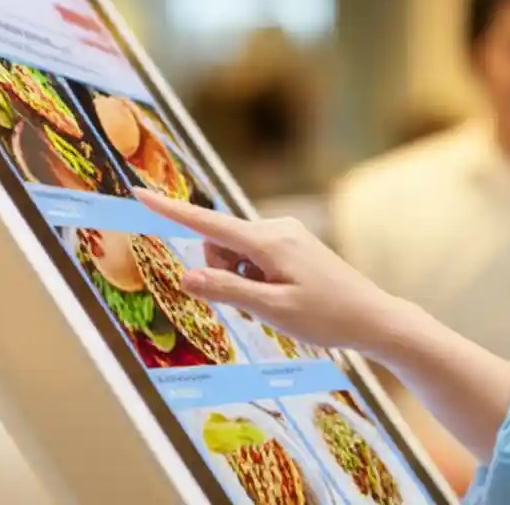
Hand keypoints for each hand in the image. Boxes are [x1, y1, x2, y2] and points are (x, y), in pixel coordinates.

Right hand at [133, 189, 406, 354]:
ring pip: (237, 252)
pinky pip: (255, 256)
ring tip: (275, 303)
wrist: (372, 317)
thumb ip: (228, 291)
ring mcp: (286, 233)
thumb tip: (186, 276)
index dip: (170, 211)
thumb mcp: (272, 310)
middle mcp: (276, 228)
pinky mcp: (293, 243)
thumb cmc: (325, 317)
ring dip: (241, 279)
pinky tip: (284, 297)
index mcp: (269, 240)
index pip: (208, 223)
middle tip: (255, 303)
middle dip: (222, 272)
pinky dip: (255, 277)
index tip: (138, 192)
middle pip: (220, 243)